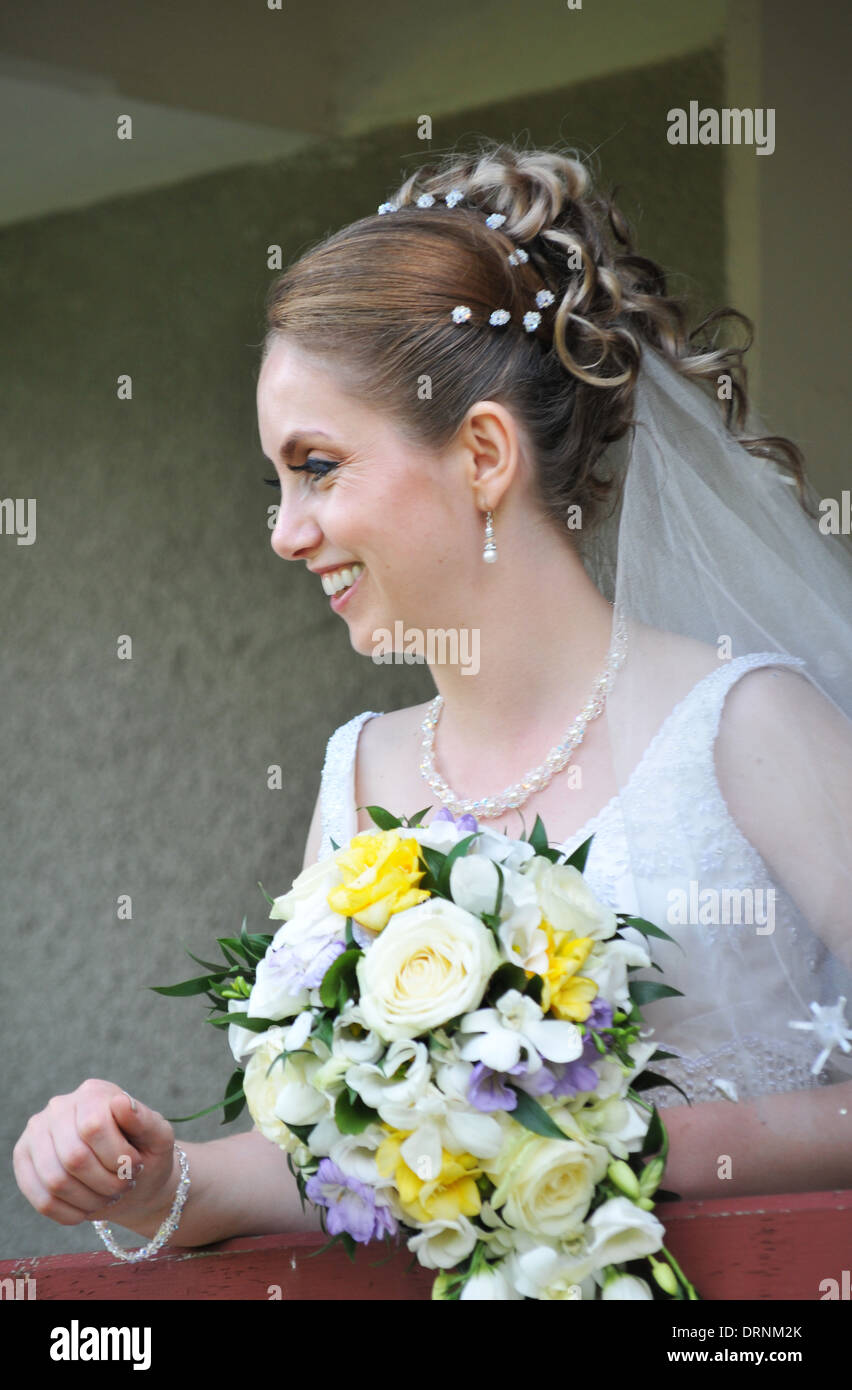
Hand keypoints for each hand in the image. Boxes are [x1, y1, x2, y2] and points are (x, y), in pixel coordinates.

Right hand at [13, 1079, 177, 1230]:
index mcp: (94, 1093)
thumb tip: (121, 1103)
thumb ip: (145, 1120)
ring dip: (89, 1199)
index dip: (117, 1156)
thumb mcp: (158, 1137)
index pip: (94, 1126)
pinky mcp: (24, 1160)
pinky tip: (88, 1208)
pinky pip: (41, 1199)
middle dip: (105, 1182)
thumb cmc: (146, 1153)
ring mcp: (37, 1133)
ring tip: (107, 1196)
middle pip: (73, 1157)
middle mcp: (59, 1107)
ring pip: (55, 1180)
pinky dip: (70, 1212)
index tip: (135, 1166)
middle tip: (122, 1186)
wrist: (130, 1178)